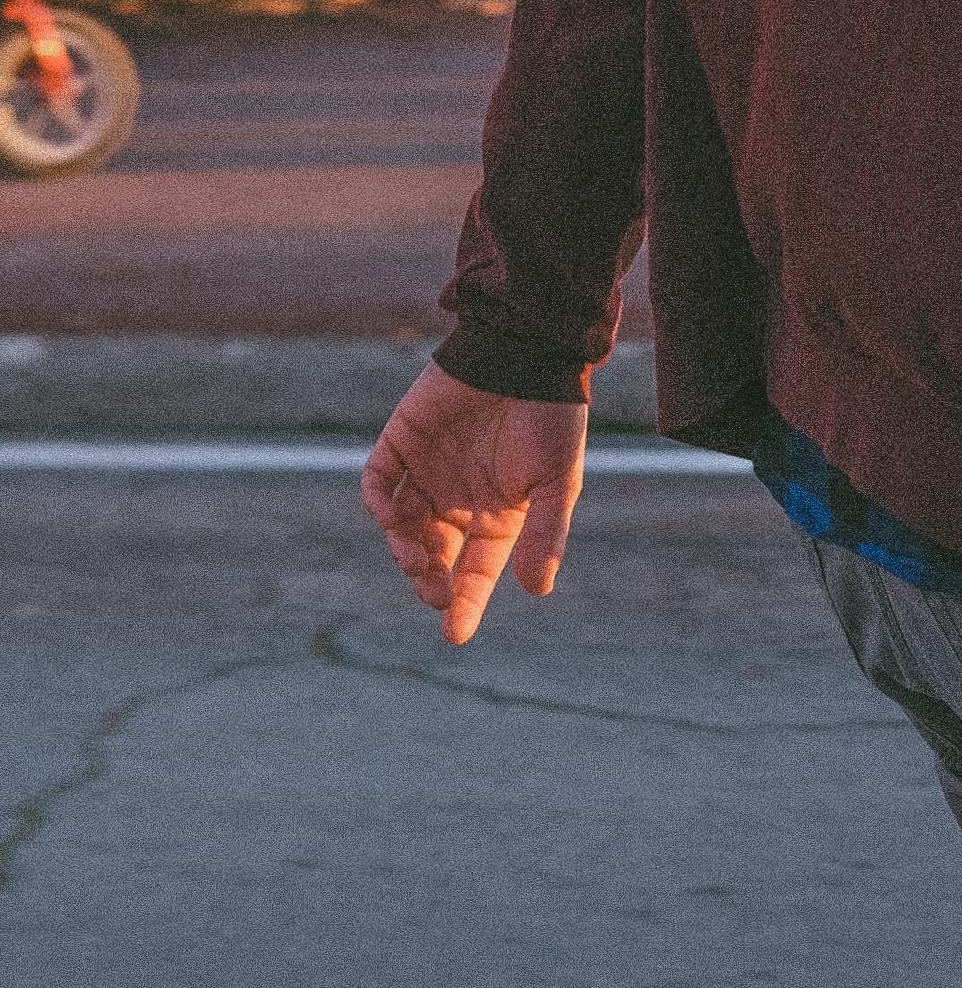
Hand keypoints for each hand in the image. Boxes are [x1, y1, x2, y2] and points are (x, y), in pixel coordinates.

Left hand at [361, 365, 588, 645]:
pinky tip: (395, 514)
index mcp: (497, 517)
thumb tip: (536, 590)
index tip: (454, 634)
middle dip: (430, 581)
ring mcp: (425, 473)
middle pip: (433, 557)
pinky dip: (381, 503)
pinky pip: (378, 483)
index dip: (465, 604)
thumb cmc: (550, 417)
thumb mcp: (556, 481)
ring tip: (417, 558)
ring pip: (401, 527)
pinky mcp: (400, 443)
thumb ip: (545, 533)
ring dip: (405, 549)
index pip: (475, 573)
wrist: (523, 352)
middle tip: (435, 592)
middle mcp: (457, 501)